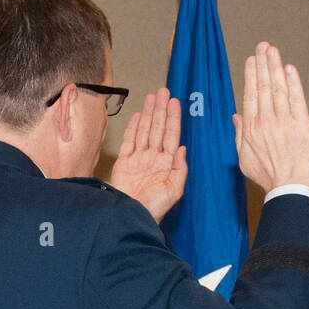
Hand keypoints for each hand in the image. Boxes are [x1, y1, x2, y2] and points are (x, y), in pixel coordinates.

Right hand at [109, 87, 187, 222]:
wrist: (131, 216)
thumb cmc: (154, 208)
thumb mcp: (174, 191)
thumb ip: (180, 169)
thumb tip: (183, 148)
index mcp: (167, 164)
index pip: (172, 136)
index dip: (173, 118)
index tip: (175, 102)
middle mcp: (154, 159)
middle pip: (159, 129)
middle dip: (161, 110)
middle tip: (163, 91)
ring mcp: (139, 159)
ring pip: (145, 131)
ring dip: (149, 114)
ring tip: (152, 97)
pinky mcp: (125, 163)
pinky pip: (130, 141)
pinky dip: (134, 128)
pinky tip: (139, 116)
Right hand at [232, 41, 308, 192]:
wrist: (291, 189)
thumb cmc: (269, 179)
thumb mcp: (245, 160)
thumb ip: (239, 135)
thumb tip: (236, 117)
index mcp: (251, 129)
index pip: (250, 95)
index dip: (251, 75)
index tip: (251, 60)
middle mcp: (266, 121)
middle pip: (263, 86)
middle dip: (263, 63)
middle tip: (263, 46)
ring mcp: (284, 121)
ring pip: (278, 88)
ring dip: (275, 66)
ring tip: (272, 50)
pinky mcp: (302, 124)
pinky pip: (296, 98)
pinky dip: (293, 82)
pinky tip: (289, 69)